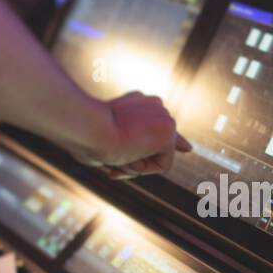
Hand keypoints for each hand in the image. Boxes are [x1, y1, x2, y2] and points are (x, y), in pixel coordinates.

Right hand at [66, 91, 190, 176]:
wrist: (87, 127)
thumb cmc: (85, 138)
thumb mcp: (103, 146)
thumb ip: (122, 152)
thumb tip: (133, 170)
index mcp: (135, 103)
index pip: (158, 122)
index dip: (174, 139)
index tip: (187, 148)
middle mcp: (151, 105)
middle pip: (157, 147)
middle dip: (137, 164)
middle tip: (111, 166)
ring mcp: (161, 115)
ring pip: (156, 157)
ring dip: (133, 164)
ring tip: (115, 150)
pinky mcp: (168, 128)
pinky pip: (162, 166)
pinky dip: (143, 168)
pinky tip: (129, 153)